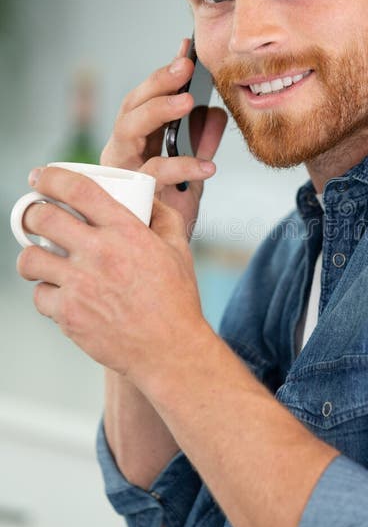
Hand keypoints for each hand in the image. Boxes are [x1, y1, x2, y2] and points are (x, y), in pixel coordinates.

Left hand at [16, 166, 205, 381]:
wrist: (170, 350)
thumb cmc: (176, 300)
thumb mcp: (178, 249)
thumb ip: (163, 216)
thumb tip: (147, 198)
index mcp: (126, 231)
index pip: (78, 189)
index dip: (51, 177)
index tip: (40, 176)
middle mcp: (100, 253)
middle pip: (42, 218)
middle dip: (33, 214)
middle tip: (37, 219)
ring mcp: (80, 285)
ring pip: (29, 258)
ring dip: (33, 256)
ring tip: (44, 260)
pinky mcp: (68, 315)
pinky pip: (39, 295)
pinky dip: (47, 294)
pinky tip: (62, 294)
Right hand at [101, 38, 226, 234]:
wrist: (160, 263)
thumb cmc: (168, 215)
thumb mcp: (191, 174)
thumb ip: (200, 143)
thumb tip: (217, 112)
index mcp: (134, 142)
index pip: (144, 99)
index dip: (163, 74)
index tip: (186, 48)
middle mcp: (120, 153)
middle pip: (131, 106)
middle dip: (157, 83)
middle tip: (185, 66)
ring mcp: (119, 173)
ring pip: (129, 130)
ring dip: (158, 110)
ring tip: (188, 101)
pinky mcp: (127, 195)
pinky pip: (152, 173)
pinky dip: (182, 165)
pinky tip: (209, 165)